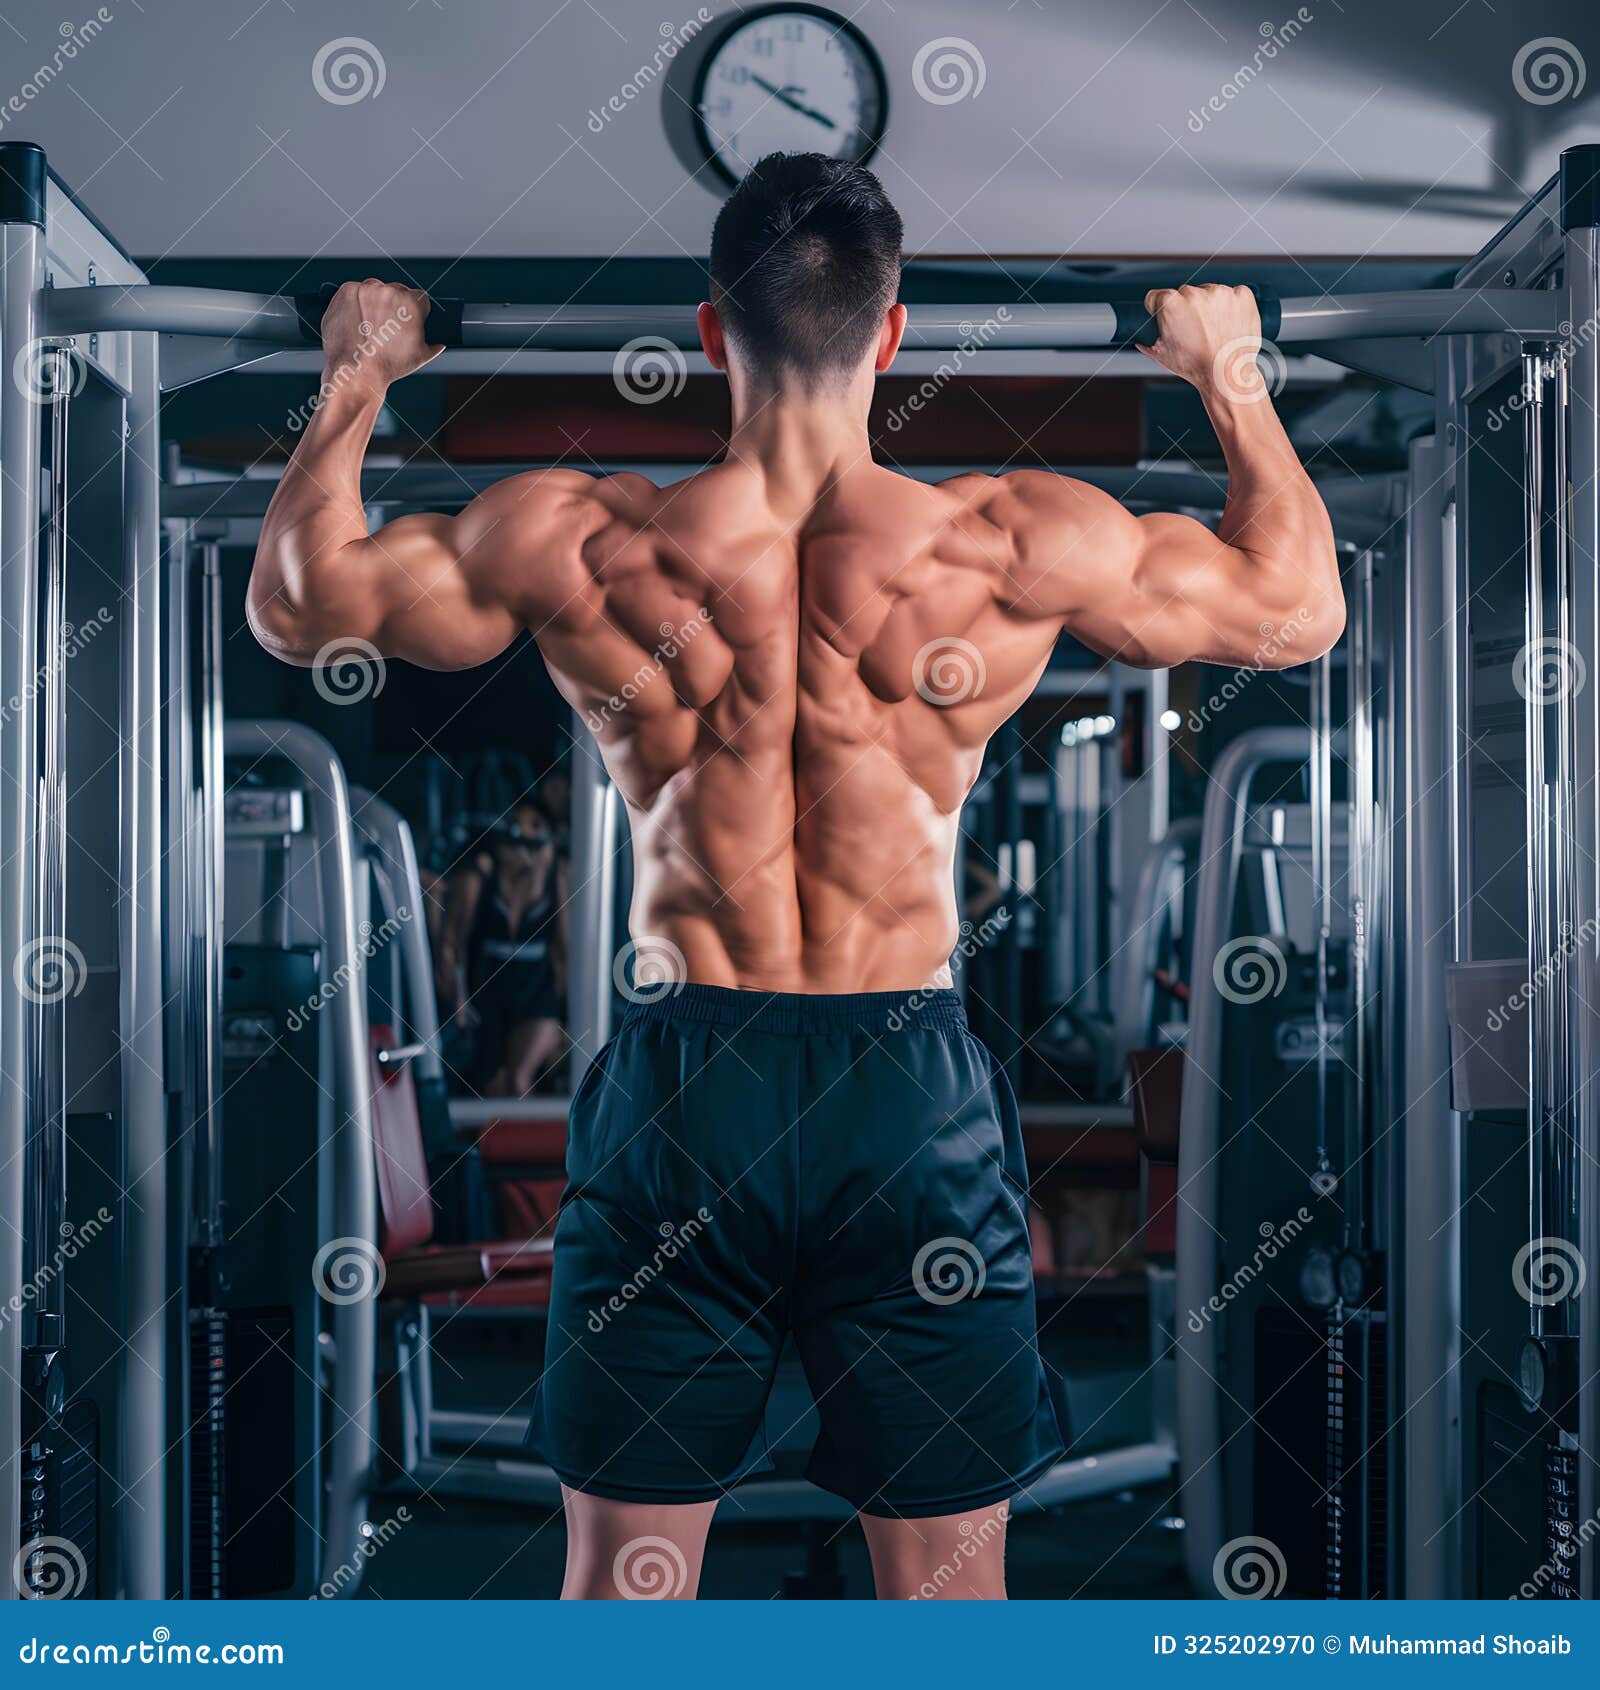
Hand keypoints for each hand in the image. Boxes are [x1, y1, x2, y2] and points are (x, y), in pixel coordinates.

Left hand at [320, 278, 440, 390]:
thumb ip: (432, 346)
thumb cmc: (387, 365)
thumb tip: (439, 345)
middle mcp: (390, 291)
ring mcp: (366, 289)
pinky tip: (356, 320)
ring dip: (374, 301)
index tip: (407, 319)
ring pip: (375, 289)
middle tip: (387, 325)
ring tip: (370, 324)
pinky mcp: (346, 291)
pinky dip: (355, 302)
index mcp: (412, 303)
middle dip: (394, 305)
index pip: (419, 296)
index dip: (415, 310)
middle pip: (396, 290)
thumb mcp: (419, 357)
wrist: (355, 370)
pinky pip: (355, 291)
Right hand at [1137, 284, 1261, 396]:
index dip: (1159, 309)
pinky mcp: (1242, 295)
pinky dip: (1233, 305)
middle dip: (1188, 308)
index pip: (1157, 296)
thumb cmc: (1196, 367)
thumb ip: (1149, 344)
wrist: (1227, 374)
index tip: (1167, 318)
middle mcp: (1194, 293)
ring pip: (1210, 293)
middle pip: (1185, 293)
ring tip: (1214, 331)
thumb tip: (1142, 343)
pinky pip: (1235, 293)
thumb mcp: (1163, 357)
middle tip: (1196, 331)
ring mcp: (1220, 292)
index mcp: (1170, 304)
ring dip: (1211, 307)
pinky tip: (1230, 323)